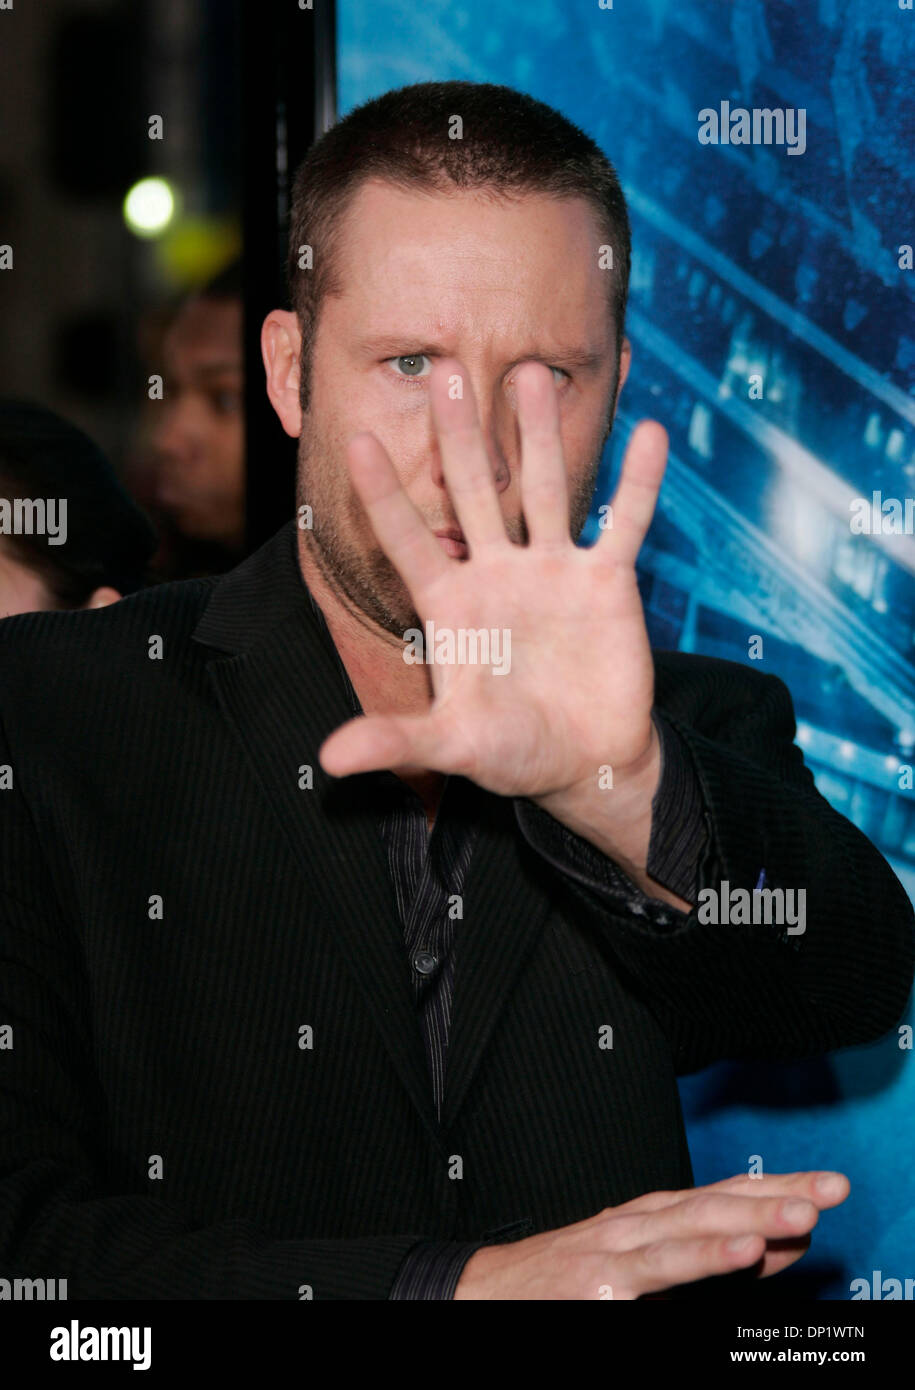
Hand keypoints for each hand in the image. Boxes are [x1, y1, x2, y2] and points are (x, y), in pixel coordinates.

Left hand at [318, 356, 667, 803]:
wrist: (585, 761)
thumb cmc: (511, 752)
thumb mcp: (452, 746)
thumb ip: (396, 742)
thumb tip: (327, 761)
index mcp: (451, 605)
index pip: (409, 541)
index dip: (383, 495)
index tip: (354, 442)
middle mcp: (497, 573)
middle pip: (475, 492)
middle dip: (461, 436)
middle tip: (445, 370)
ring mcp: (553, 571)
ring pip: (545, 489)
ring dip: (539, 436)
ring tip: (531, 374)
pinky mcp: (607, 582)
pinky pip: (624, 523)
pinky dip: (638, 483)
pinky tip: (649, 431)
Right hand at [453, 1170, 850, 1299]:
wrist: (482, 1294)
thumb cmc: (563, 1283)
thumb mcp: (642, 1266)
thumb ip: (711, 1258)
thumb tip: (779, 1249)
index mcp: (649, 1217)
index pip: (723, 1194)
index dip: (775, 1187)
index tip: (827, 1185)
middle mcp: (636, 1225)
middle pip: (716, 1203)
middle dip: (776, 1196)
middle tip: (831, 1189)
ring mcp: (617, 1254)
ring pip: (691, 1232)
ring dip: (750, 1221)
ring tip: (799, 1217)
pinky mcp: (601, 1286)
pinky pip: (659, 1274)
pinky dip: (702, 1260)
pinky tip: (740, 1254)